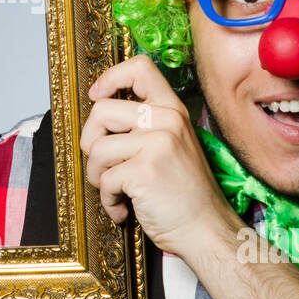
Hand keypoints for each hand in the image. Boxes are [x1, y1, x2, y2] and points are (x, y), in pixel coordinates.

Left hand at [79, 54, 231, 258]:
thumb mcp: (173, 145)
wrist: (207, 230)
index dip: (110, 78)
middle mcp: (167, 120)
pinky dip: (108, 200)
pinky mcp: (145, 171)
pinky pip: (104, 179)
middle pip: (101, 111)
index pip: (140, 68)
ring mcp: (157, 144)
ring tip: (116, 191)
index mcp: (173, 110)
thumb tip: (98, 119)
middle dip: (91, 141)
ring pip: (96, 148)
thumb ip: (145, 126)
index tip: (97, 95)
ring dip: (98, 176)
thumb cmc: (185, 194)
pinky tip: (124, 209)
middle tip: (104, 165)